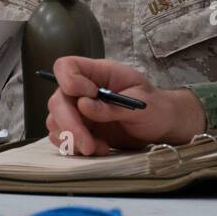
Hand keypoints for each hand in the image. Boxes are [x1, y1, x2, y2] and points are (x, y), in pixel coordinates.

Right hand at [45, 56, 206, 155]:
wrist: (161, 127)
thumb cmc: (155, 107)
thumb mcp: (141, 103)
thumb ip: (113, 105)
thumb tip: (83, 105)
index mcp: (98, 73)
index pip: (66, 67)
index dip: (69, 81)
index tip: (89, 95)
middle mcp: (82, 91)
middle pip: (57, 100)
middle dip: (69, 124)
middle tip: (87, 144)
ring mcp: (78, 111)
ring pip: (55, 122)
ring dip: (73, 139)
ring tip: (99, 147)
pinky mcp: (80, 130)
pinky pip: (63, 139)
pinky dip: (77, 147)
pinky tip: (100, 148)